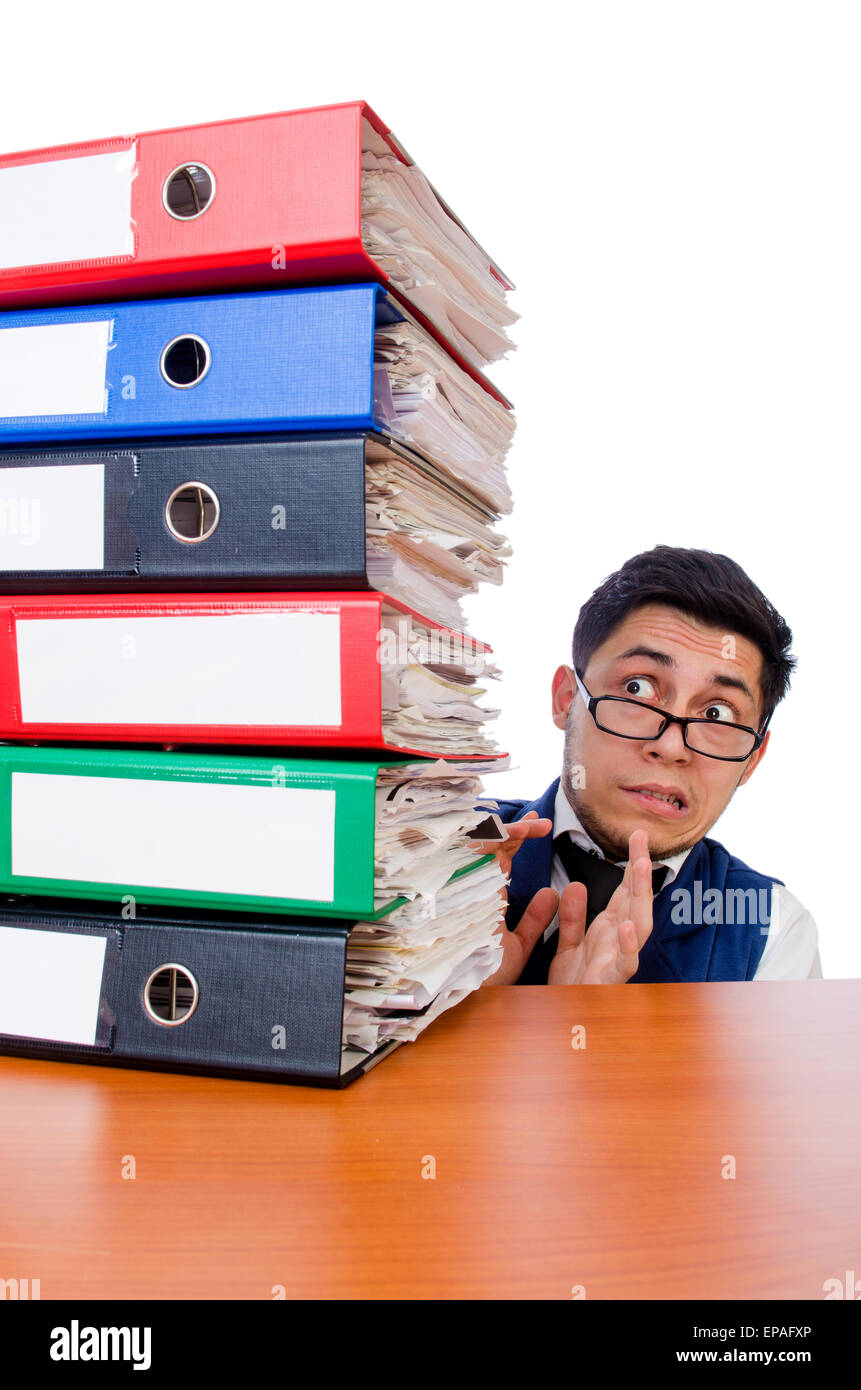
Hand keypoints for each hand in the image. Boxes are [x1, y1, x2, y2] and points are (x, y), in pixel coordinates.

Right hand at [477, 811, 557, 985]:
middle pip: (490, 846)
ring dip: (505, 832)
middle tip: (539, 823)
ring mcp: (462, 886)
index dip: (519, 839)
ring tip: (529, 827)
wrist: (467, 996)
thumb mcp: (520, 944)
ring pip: (478, 847)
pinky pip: (468, 856)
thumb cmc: (487, 975)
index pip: (502, 858)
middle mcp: (473, 887)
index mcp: (487, 896)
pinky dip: (487, 841)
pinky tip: (506, 834)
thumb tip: (552, 893)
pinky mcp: (455, 887)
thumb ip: (536, 919)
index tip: (541, 827)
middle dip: (515, 830)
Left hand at [548, 828, 653, 983]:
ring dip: (641, 896)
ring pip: (639, 924)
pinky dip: (629, 945)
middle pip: (635, 900)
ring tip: (642, 868)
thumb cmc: (572, 985)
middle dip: (641, 870)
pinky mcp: (612, 979)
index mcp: (610, 930)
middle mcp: (619, 940)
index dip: (632, 865)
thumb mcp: (567, 944)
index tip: (636, 837)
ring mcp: (619, 958)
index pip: (625, 891)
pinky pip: (625, 962)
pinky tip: (628, 926)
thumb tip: (577, 886)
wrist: (565, 1019)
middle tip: (642, 840)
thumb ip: (572, 917)